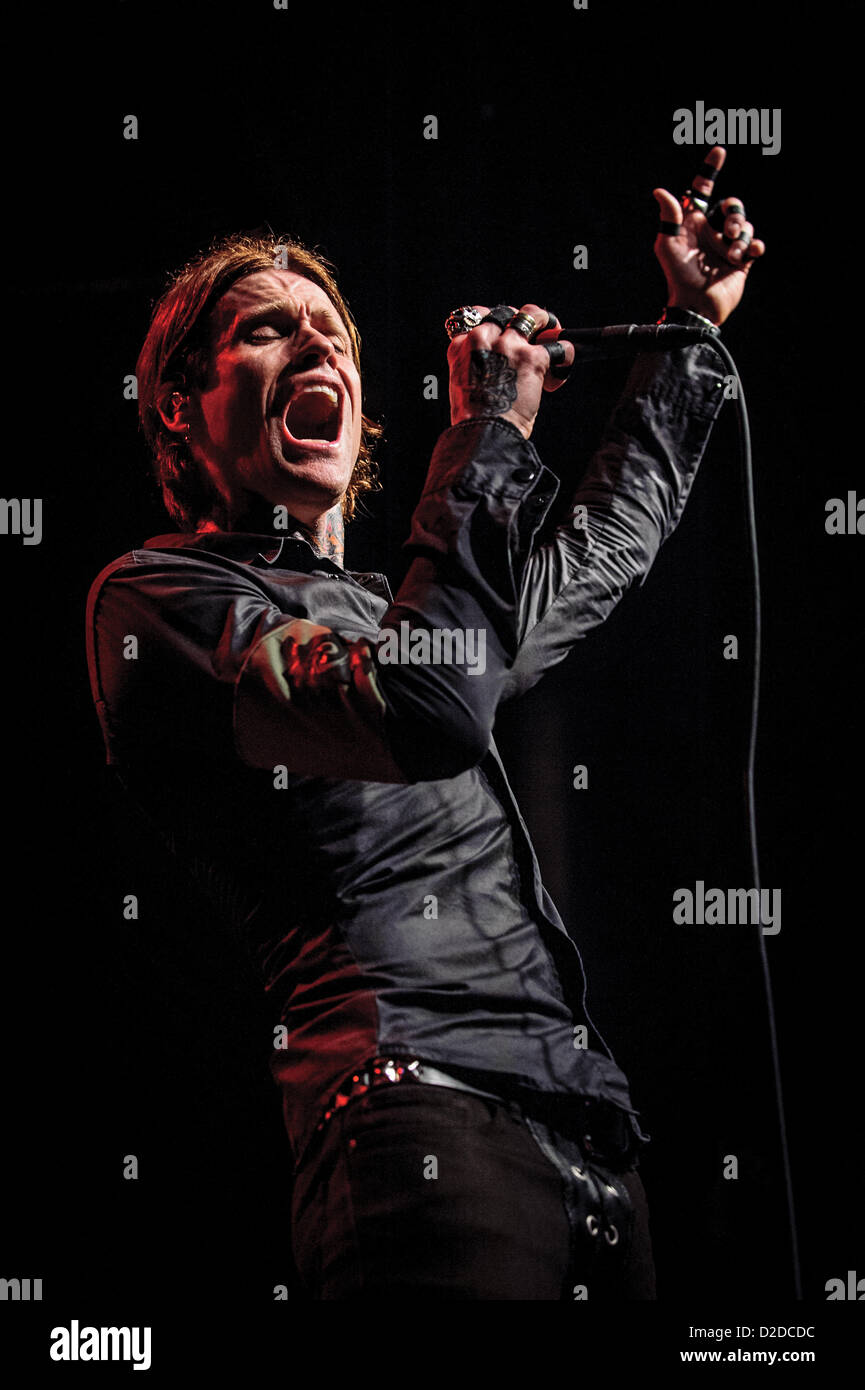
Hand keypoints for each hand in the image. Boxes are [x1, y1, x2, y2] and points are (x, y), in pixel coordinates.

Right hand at [448, 304, 574, 438]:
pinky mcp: (532, 358)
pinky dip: (566, 356)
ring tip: (551, 336)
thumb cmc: (473, 421)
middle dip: (521, 322)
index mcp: (460, 347)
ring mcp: (508, 346)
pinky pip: (558, 345)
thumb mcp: (461, 385)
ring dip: (545, 323)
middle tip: (531, 336)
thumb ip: (475, 367)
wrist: (483, 435)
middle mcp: (481, 339)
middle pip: (505, 312)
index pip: (477, 317)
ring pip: (531, 316)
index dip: (494, 326)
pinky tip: (560, 371)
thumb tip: (496, 367)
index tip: (502, 336)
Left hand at [652, 146, 765, 325]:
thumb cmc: (678, 276)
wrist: (697, 305)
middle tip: (727, 231)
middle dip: (734, 213)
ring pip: (744, 224)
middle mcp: (711, 231)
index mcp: (693, 223)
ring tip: (731, 255)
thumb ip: (669, 217)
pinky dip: (753, 246)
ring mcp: (727, 245)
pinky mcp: (742, 260)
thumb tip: (659, 191)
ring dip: (740, 237)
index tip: (719, 151)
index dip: (710, 170)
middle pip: (731, 205)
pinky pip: (755, 243)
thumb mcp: (668, 244)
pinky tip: (746, 254)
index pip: (703, 190)